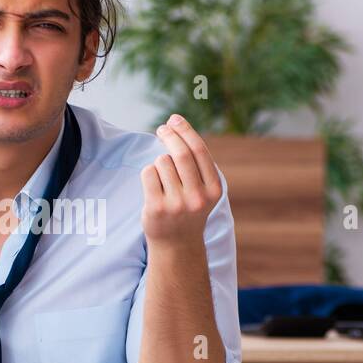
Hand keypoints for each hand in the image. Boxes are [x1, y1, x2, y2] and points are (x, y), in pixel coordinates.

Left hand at [141, 113, 222, 248]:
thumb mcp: (202, 189)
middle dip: (170, 135)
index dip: (185, 130)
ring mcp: (177, 204)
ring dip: (160, 162)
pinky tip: (154, 185)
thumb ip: (196, 162)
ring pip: (162, 162)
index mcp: (213, 189)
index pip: (199, 150)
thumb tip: (176, 124)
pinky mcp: (157, 208)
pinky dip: (149, 172)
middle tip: (162, 128)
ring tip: (163, 177)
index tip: (174, 119)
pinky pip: (148, 173)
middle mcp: (198, 197)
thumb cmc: (188, 208)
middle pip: (181, 153)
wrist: (177, 243)